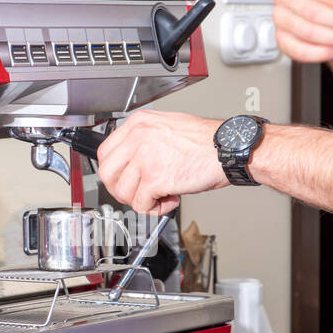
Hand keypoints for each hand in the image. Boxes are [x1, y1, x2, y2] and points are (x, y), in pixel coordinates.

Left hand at [96, 109, 228, 214]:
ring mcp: (144, 158)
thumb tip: (131, 161)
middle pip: (107, 173)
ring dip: (140, 200)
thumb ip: (144, 140)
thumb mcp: (167, 126)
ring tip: (160, 196)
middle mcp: (137, 138)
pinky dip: (154, 209)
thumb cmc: (205, 140)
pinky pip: (141, 204)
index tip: (123, 180)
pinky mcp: (155, 179)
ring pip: (123, 192)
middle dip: (121, 190)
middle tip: (137, 193)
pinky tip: (170, 199)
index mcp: (138, 123)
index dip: (113, 172)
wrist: (227, 148)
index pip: (105, 152)